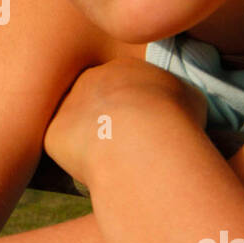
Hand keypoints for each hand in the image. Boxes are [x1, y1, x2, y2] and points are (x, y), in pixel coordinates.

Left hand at [43, 58, 206, 187]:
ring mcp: (66, 105)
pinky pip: (64, 150)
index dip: (136, 111)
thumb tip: (177, 108)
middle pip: (96, 102)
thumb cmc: (174, 118)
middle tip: (127, 149)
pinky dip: (77, 162)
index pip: (125, 86)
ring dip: (90, 142)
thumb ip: (177, 98)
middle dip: (109, 123)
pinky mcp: (52, 133)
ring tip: (114, 164)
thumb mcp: (191, 98)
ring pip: (77, 126)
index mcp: (123, 68)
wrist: (139, 138)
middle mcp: (90, 80)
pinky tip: (97, 174)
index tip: (147, 131)